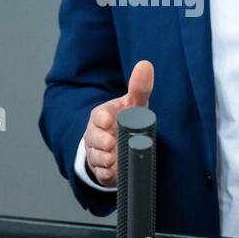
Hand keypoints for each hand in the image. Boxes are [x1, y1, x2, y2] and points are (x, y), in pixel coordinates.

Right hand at [84, 60, 153, 187]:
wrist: (118, 142)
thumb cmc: (127, 119)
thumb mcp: (134, 103)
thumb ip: (139, 87)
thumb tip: (145, 64)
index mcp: (102, 116)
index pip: (98, 116)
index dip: (102, 118)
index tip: (108, 120)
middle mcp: (96, 134)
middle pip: (93, 138)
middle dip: (101, 142)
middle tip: (110, 143)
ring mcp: (97, 152)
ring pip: (96, 157)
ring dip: (104, 159)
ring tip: (113, 159)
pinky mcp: (101, 169)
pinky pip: (100, 173)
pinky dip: (106, 173)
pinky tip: (113, 171)